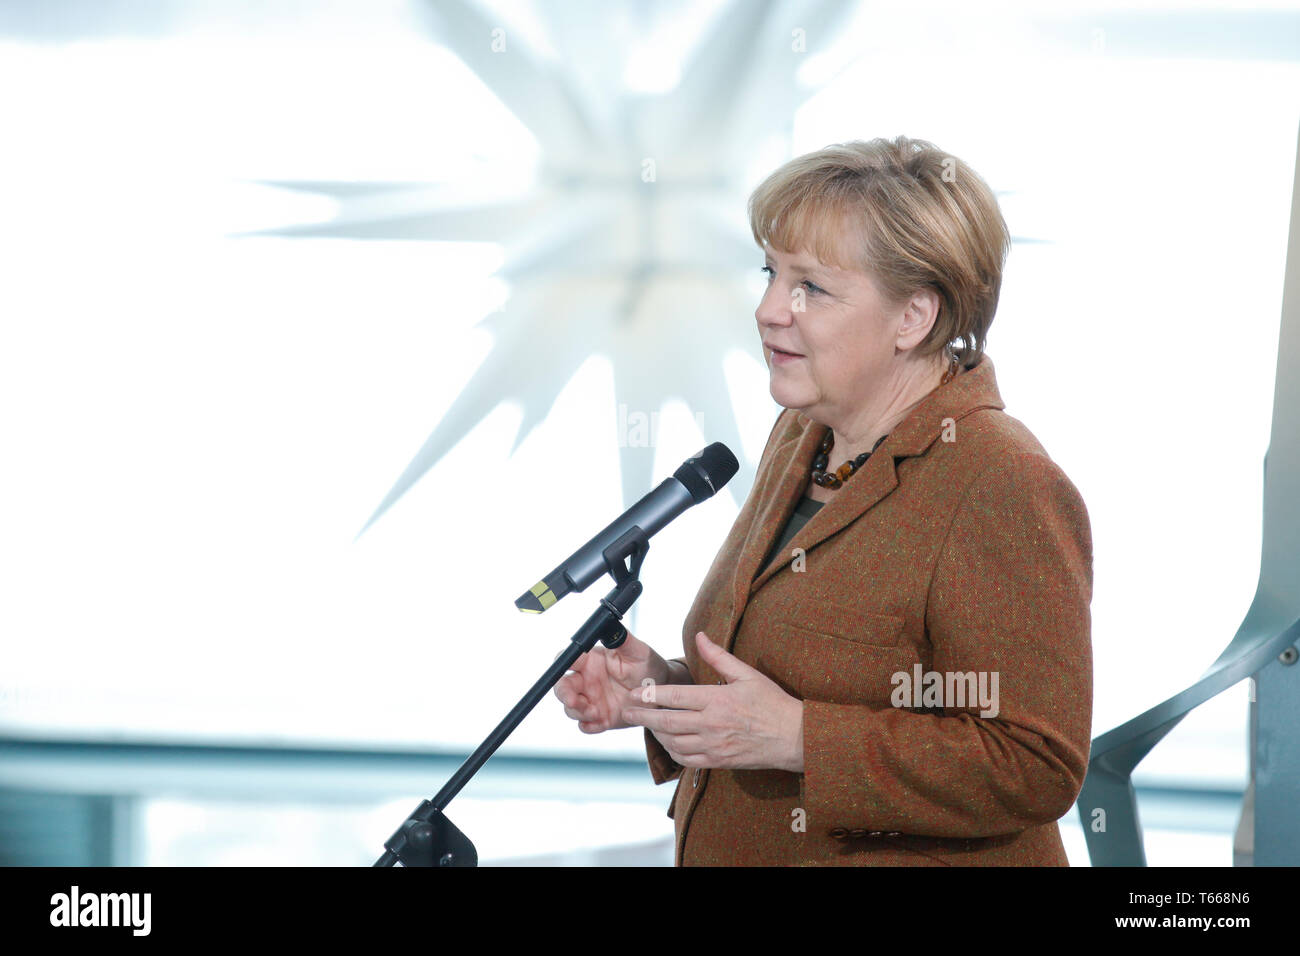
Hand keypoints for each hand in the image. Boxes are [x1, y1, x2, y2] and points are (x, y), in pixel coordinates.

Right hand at [554, 631, 671, 733]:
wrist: (660, 691)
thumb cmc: (647, 665)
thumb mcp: (638, 651)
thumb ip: (622, 639)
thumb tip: (609, 624)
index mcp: (591, 661)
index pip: (567, 659)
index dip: (561, 664)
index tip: (567, 670)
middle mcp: (587, 681)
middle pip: (562, 686)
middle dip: (564, 694)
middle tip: (574, 701)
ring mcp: (592, 700)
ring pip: (570, 708)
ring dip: (578, 712)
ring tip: (595, 713)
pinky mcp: (600, 718)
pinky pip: (585, 726)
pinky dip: (588, 726)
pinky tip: (598, 724)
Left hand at [623, 632, 804, 772]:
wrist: (794, 737)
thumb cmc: (772, 703)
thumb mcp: (747, 674)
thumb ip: (719, 656)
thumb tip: (700, 636)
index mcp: (717, 700)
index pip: (675, 696)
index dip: (651, 695)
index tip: (635, 693)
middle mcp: (712, 724)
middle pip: (667, 723)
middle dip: (643, 717)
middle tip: (627, 712)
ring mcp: (714, 745)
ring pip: (674, 743)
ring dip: (656, 734)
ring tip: (647, 724)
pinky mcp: (719, 761)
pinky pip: (687, 760)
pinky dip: (672, 751)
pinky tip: (669, 742)